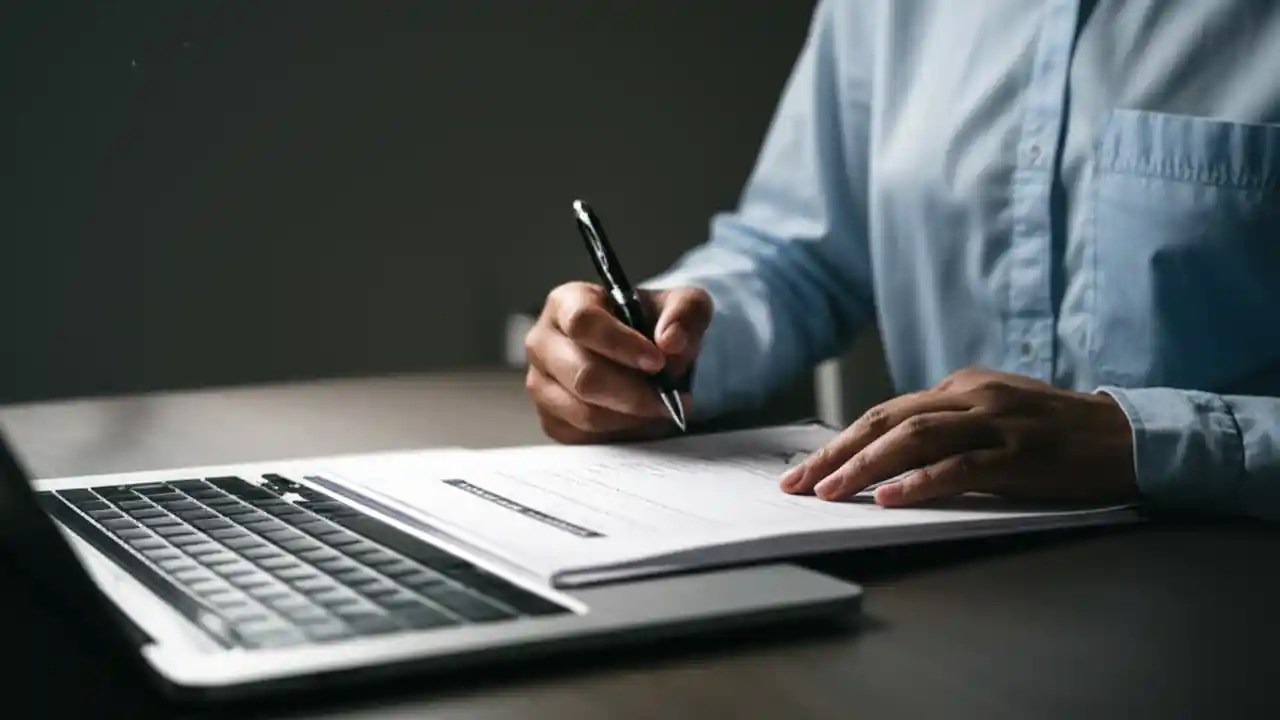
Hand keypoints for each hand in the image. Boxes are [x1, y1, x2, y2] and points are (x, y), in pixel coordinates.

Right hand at [524, 281, 711, 443]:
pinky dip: (620, 434)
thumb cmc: (655, 325)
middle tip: (668, 398)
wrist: (644, 356)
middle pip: (583, 375)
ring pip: (584, 412)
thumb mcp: (682, 306)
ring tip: (659, 407)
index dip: (620, 344)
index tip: (657, 362)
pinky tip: (640, 419)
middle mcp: (542, 342)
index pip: (583, 323)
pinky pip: (584, 437)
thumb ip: (685, 312)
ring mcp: (539, 383)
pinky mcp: (550, 419)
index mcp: (566, 303)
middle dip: (633, 392)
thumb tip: (671, 341)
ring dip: (631, 416)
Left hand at [780, 367, 1137, 506]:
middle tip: (797, 483)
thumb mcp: (995, 415)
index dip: (840, 441)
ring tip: (829, 491)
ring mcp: (997, 423)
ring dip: (864, 466)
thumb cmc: (1057, 434)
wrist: (1129, 438)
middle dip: (835, 453)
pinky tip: (889, 497)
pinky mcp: (1020, 455)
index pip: (885, 412)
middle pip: (886, 420)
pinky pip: (960, 466)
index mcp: (961, 385)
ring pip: (914, 438)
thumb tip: (889, 451)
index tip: (804, 469)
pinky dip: (919, 482)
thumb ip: (948, 424)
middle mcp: (972, 396)